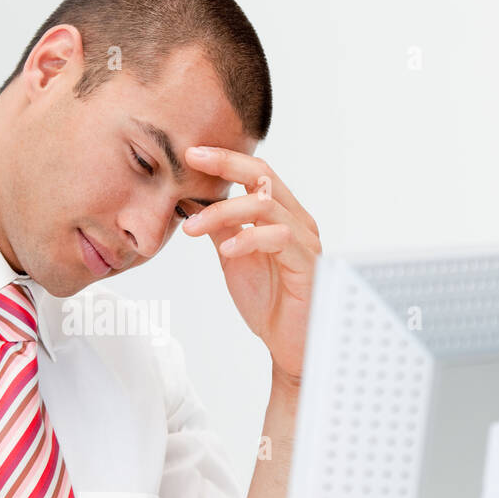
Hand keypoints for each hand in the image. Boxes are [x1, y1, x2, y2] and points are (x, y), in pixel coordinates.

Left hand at [181, 146, 320, 386]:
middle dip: (226, 164)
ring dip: (224, 212)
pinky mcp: (307, 264)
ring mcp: (305, 241)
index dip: (226, 158)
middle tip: (191, 161)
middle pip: (264, 176)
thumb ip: (222, 229)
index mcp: (281, 215)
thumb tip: (194, 204)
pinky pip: (279, 239)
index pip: (256, 173)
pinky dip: (250, 240)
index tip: (192, 152)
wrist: (290, 345)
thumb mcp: (234, 258)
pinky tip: (227, 251)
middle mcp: (297, 220)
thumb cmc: (270, 302)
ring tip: (194, 227)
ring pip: (266, 206)